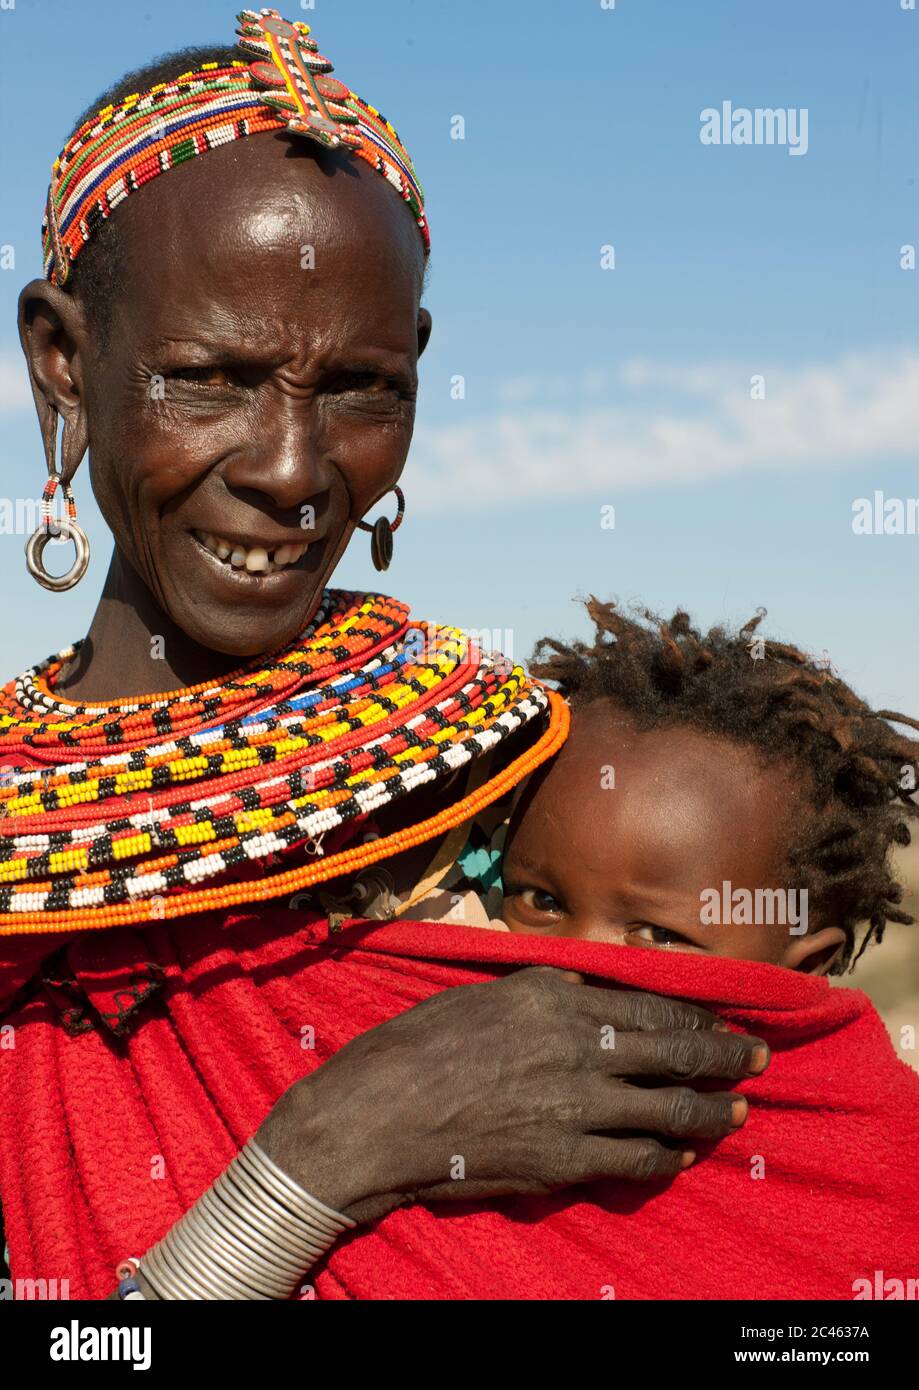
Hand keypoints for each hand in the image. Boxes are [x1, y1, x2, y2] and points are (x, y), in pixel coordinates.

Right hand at [256, 965, 767, 1222]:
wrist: (380, 1114)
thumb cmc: (417, 1046)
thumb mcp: (483, 992)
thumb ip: (541, 988)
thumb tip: (581, 985)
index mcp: (557, 997)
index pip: (649, 1004)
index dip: (694, 1016)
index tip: (719, 1019)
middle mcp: (579, 1046)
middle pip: (675, 1052)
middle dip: (725, 1056)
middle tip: (758, 1059)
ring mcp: (577, 1106)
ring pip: (668, 1109)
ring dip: (711, 1110)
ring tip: (737, 1109)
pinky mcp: (565, 1160)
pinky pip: (636, 1159)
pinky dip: (668, 1156)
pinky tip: (683, 1154)